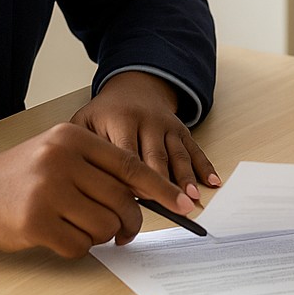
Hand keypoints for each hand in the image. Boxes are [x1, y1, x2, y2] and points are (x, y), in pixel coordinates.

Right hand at [0, 122, 196, 257]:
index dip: (161, 189)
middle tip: (123, 232)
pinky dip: (77, 248)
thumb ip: (98, 167)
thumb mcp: (59, 153)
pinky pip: (79, 246)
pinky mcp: (34, 223)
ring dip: (99, 236)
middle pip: (122, 201)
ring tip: (78, 227)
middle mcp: (62, 161)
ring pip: (104, 227)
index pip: (130, 166)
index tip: (183, 203)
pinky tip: (58, 235)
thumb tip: (148, 195)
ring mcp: (47, 191)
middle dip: (129, 223)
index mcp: (73, 139)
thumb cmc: (21, 174)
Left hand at [69, 71, 219, 198]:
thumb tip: (82, 181)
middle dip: (162, 184)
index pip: (126, 155)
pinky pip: (194, 150)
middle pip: (155, 157)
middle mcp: (147, 122)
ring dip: (185, 178)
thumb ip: (81, 146)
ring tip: (191, 198)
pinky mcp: (181, 131)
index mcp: (121, 120)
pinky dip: (205, 167)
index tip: (134, 203)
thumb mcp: (85, 121)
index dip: (132, 179)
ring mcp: (167, 126)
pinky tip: (212, 182)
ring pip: (177, 155)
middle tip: (169, 208)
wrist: (134, 86)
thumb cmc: (105, 113)